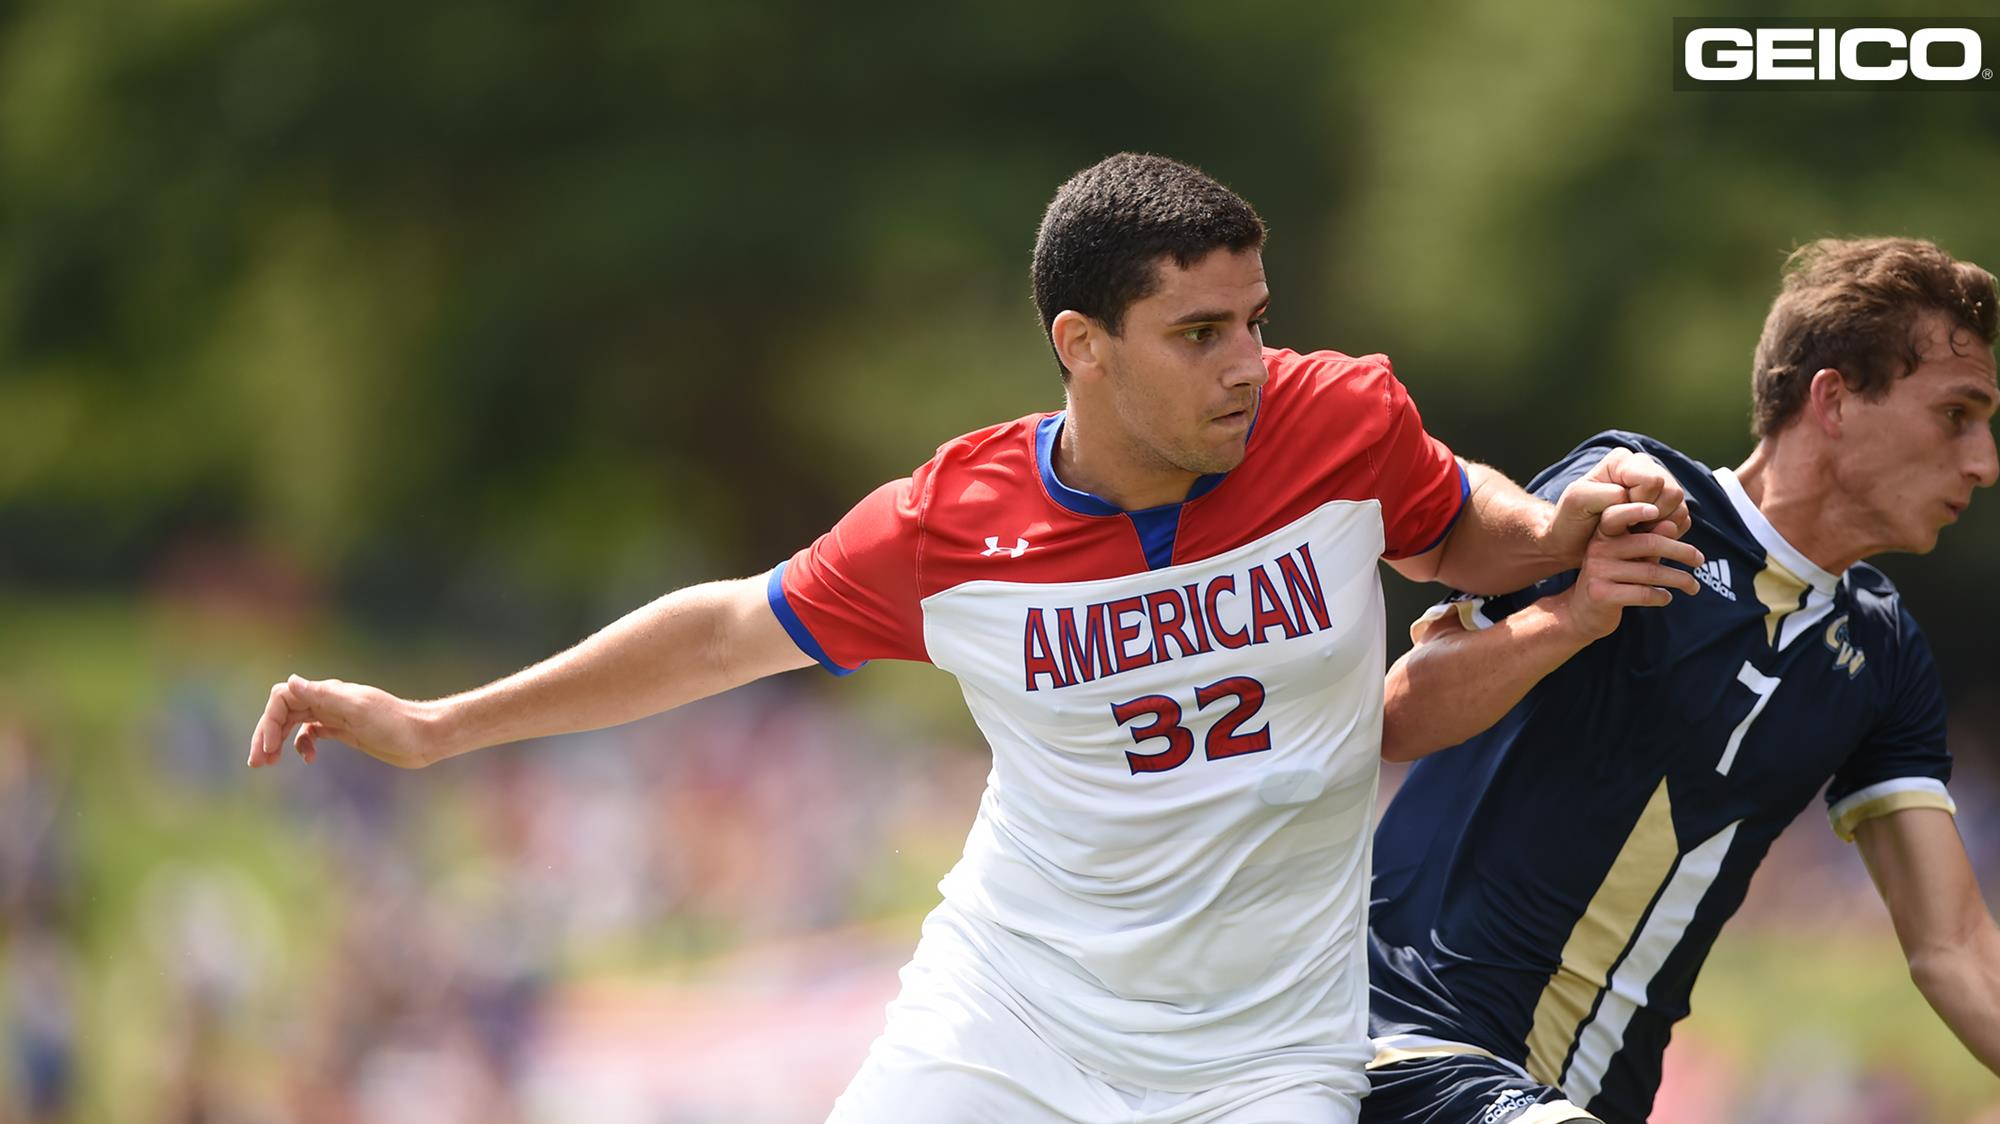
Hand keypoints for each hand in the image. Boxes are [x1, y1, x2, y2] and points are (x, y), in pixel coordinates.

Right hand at [247, 675, 444, 769]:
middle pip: (284, 712)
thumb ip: (325, 697)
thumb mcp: (359, 710)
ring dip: (278, 741)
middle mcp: (329, 701)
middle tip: (256, 763)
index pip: (283, 698)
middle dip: (266, 735)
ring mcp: (336, 716)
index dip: (269, 721)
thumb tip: (291, 681)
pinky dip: (303, 745)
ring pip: (295, 724)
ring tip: (268, 764)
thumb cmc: (396, 723)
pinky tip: (309, 759)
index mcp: (328, 693)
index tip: (268, 748)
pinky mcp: (345, 730)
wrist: (425, 737)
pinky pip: (313, 733)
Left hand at [1546, 448, 1692, 565]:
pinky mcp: (1670, 507)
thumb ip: (1608, 496)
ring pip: (1680, 508)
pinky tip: (1640, 535)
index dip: (1638, 503)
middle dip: (1649, 516)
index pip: (1652, 481)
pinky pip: (1683, 521)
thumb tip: (1644, 504)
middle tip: (1624, 526)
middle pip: (1673, 493)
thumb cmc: (1572, 519)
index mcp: (1623, 461)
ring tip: (1630, 531)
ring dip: (1656, 527)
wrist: (1573, 542)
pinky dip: (1663, 534)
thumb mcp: (1578, 501)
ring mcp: (1662, 487)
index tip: (1614, 513)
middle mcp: (1646, 468)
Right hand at [1554, 500, 1703, 640]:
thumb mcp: (1628, 558)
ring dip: (1680, 580)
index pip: (1619, 515)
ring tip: (1694, 586)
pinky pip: (1643, 594)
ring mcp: (1598, 572)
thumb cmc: (1612, 580)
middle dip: (1682, 552)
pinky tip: (1667, 597)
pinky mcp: (1602, 595)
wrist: (1581, 613)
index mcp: (1604, 534)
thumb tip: (1672, 525)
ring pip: (1651, 572)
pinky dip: (1662, 597)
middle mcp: (1598, 549)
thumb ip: (1648, 541)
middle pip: (1650, 543)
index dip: (1640, 511)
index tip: (1668, 517)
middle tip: (1700, 560)